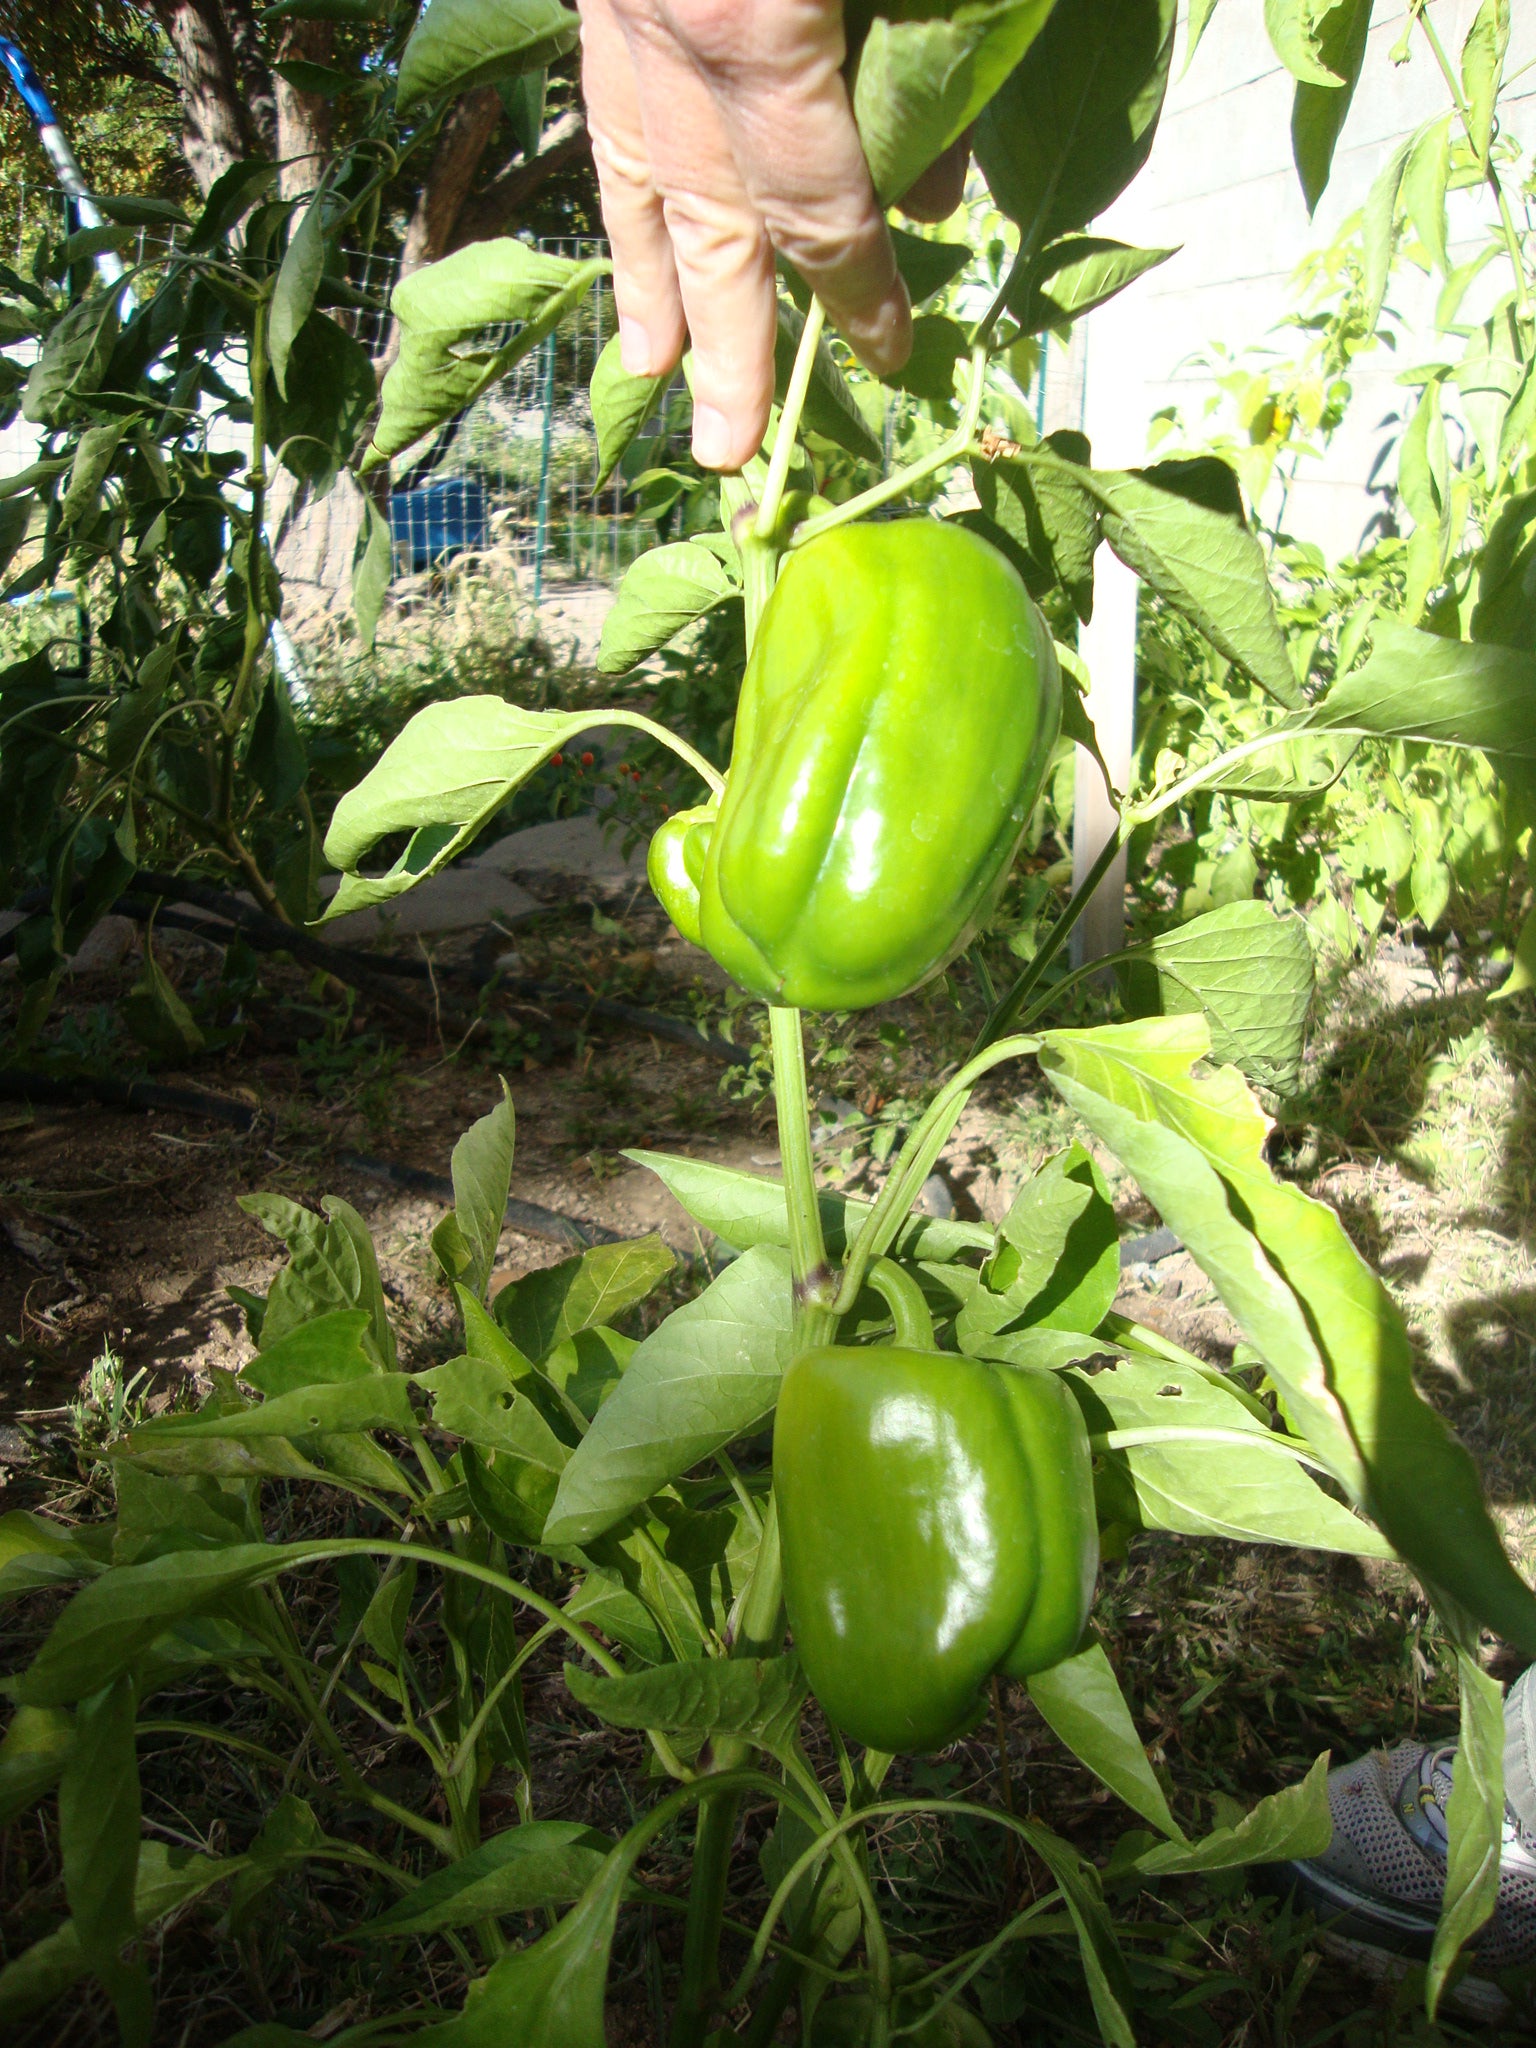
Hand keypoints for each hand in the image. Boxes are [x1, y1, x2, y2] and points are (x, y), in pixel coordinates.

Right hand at [577, 0, 964, 470]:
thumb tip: (926, 199)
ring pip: (633, 155)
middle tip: (727, 448)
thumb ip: (934, 72)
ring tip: (649, 362)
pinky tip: (633, 212)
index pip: (812, 200)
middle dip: (723, 344)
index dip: (855, 287)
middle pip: (704, 213)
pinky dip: (624, 161)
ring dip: (645, 272)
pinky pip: (607, 80)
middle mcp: (666, 17)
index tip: (886, 354)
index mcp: (752, 19)